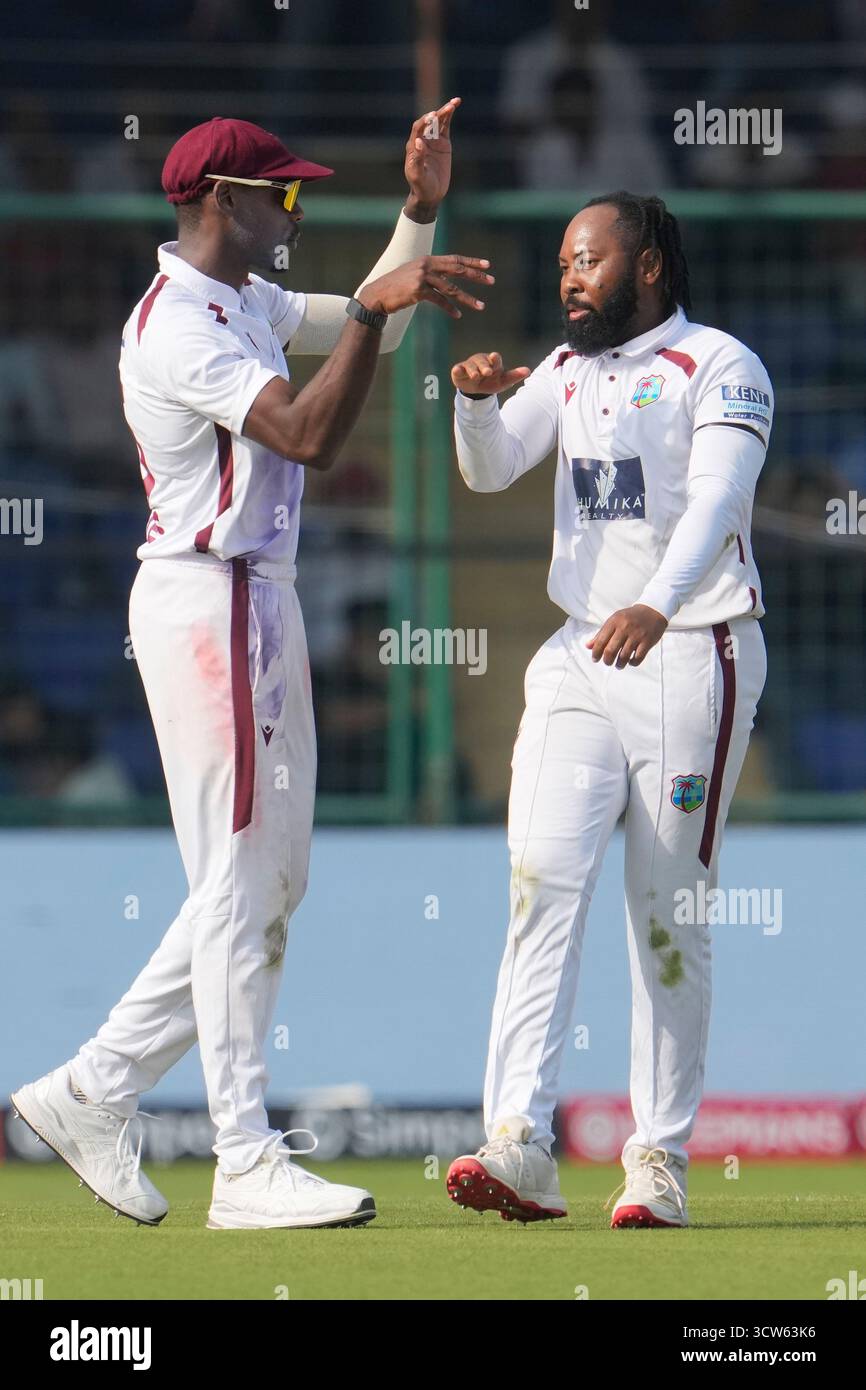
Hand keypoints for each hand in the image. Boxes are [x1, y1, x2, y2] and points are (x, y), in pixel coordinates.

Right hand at [357, 254, 492, 318]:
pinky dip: (450, 308)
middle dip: (476, 275)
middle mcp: (426, 265)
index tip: (487, 264)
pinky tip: (458, 315)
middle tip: (492, 281)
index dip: (472, 261)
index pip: (455, 259)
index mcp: (428, 259)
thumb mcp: (414, 273)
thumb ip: (430, 272)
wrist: (378, 294)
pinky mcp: (418, 291)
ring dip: (468, 298)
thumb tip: (446, 277)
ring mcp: (422, 277)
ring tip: (481, 306)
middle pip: (457, 270)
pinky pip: (439, 300)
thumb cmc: (396, 286)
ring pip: (451, 288)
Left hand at [403, 97, 460, 218]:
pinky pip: (446, 126)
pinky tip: (454, 105)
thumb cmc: (421, 187)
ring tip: (455, 102)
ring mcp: (433, 140)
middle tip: (447, 108)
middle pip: (429, 122)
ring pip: (438, 122)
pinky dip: (449, 116)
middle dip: (437, 114)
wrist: (430, 195)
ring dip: (445, 111)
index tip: (433, 117)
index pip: (418, 128)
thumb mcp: (418, 176)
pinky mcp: (443, 143)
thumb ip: (418, 159)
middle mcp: (422, 140)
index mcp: (413, 146)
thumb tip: (418, 142)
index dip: (425, 121)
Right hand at [451, 351, 529, 396]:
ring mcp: (469, 366)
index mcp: (492, 363)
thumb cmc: (492, 382)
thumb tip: (528, 370)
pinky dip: (457, 370)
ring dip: (473, 370)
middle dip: (484, 366)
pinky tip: (457, 370)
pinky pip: (457, 369)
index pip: (495, 360)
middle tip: (487, 372)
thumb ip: (514, 376)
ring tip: (476, 376)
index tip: (494, 357)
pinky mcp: (459, 371)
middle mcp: (481, 362)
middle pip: (482, 361)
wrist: (476, 390)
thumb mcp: (503, 381)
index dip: (495, 359)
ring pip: (470, 366)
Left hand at [585, 605, 667, 668]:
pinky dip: (633, 663)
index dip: (596, 653)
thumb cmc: (629, 617)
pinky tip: (630, 661)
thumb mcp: (614, 621)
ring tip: (618, 665)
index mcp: (614, 622)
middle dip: (607, 660)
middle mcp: (625, 628)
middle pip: (610, 651)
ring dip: (619, 664)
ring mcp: (637, 635)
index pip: (600, 641)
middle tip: (607, 662)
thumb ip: (601, 634)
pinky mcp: (647, 641)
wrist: (652, 610)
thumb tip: (588, 646)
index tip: (595, 659)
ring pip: (624, 656)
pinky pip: (638, 658)